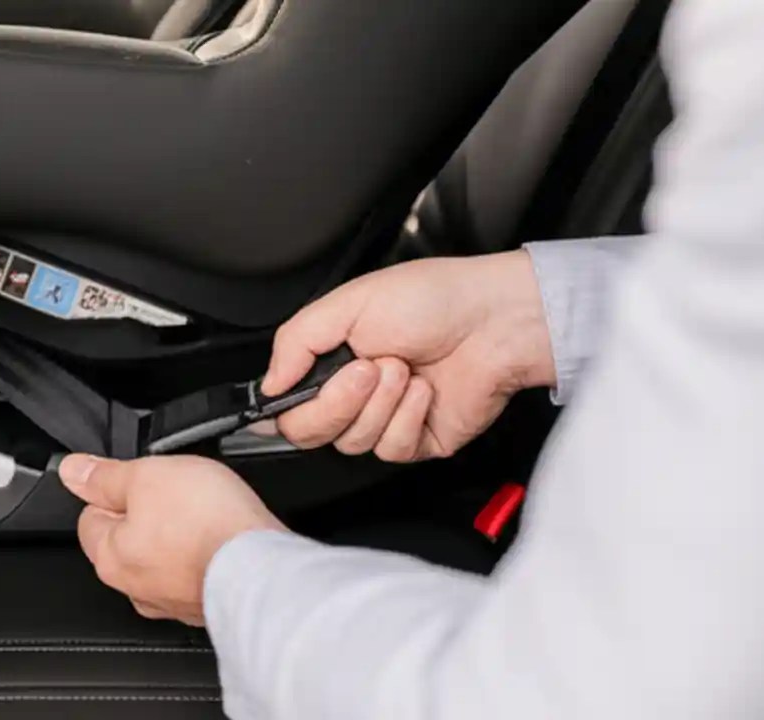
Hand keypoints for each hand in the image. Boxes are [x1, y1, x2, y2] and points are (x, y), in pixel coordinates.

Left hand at [59, 453, 285, 625]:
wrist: (261, 564)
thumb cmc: (207, 522)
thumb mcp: (146, 476)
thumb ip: (105, 475)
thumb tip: (72, 470)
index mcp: (109, 558)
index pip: (91, 516)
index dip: (114, 490)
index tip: (138, 481)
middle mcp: (135, 589)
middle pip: (126, 540)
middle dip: (146, 515)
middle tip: (174, 494)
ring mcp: (171, 602)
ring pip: (161, 558)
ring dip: (176, 537)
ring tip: (202, 515)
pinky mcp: (204, 606)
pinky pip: (193, 573)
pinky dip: (201, 557)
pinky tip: (218, 540)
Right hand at [262, 250, 553, 460]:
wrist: (495, 320)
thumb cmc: (434, 299)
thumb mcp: (347, 303)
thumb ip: (295, 342)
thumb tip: (268, 384)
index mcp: (331, 359)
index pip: (287, 405)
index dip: (287, 406)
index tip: (299, 391)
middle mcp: (354, 393)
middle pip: (311, 432)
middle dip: (337, 401)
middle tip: (365, 367)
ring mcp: (386, 418)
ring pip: (352, 442)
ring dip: (379, 403)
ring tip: (404, 368)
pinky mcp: (419, 440)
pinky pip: (391, 449)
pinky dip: (407, 417)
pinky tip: (424, 390)